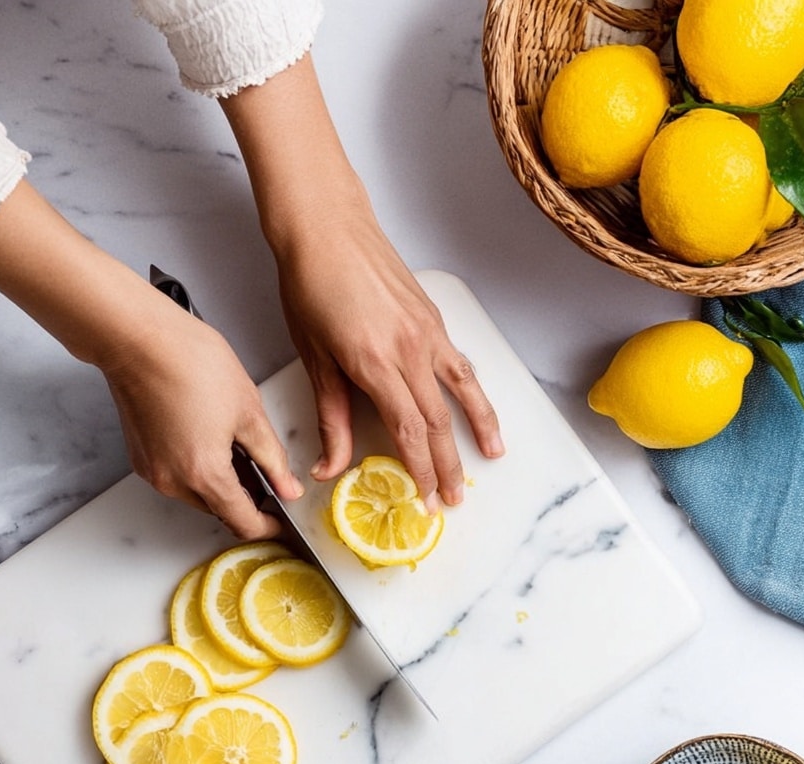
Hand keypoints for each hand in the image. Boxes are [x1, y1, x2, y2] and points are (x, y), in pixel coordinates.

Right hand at [102, 298, 303, 538]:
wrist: (137, 336)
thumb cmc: (189, 361)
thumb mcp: (249, 411)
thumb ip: (272, 458)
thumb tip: (288, 488)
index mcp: (205, 474)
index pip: (243, 523)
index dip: (269, 526)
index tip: (282, 518)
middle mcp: (173, 481)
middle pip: (219, 510)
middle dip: (246, 499)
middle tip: (266, 471)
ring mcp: (153, 471)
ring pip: (197, 495)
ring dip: (221, 483)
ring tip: (236, 445)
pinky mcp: (141, 458)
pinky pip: (177, 477)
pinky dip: (197, 469)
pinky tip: (210, 439)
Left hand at [278, 199, 503, 509]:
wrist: (326, 225)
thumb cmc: (310, 284)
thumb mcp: (314, 358)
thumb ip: (331, 417)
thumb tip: (330, 466)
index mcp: (377, 363)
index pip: (409, 432)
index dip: (421, 471)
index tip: (427, 500)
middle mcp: (410, 350)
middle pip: (439, 422)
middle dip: (448, 466)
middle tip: (453, 499)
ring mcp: (427, 332)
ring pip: (464, 391)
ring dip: (480, 428)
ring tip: (492, 455)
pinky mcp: (432, 318)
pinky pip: (460, 363)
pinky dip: (474, 390)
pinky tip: (478, 406)